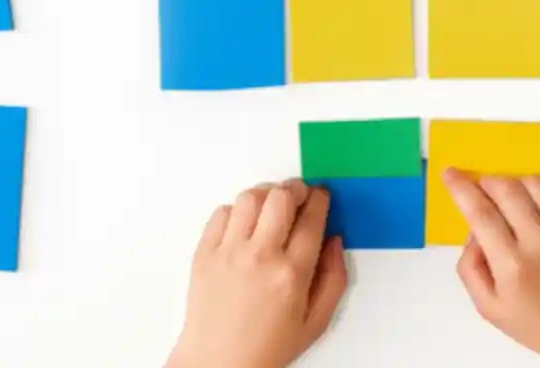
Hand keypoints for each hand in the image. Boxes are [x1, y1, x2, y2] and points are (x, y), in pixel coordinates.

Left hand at [167, 180, 346, 367]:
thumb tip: (334, 240)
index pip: (312, 218)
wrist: (218, 363)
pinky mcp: (204, 253)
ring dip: (266, 194)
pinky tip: (245, 223)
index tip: (322, 195)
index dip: (320, 199)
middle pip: (281, 197)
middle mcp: (260, 257)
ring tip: (272, 205)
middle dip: (296, 189)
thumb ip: (334, 278)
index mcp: (292, 274)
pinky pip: (221, 212)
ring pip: (250, 197)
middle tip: (299, 194)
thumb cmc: (267, 347)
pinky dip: (236, 210)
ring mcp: (228, 253)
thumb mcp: (315, 321)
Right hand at [444, 169, 539, 367]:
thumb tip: (471, 233)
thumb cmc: (538, 324)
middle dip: (485, 181)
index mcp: (512, 265)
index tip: (450, 174)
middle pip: (506, 189)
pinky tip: (538, 198)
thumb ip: (469, 269)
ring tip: (509, 197)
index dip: (460, 188)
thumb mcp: (488, 308)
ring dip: (515, 181)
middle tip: (479, 189)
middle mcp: (539, 243)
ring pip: (536, 183)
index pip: (480, 213)